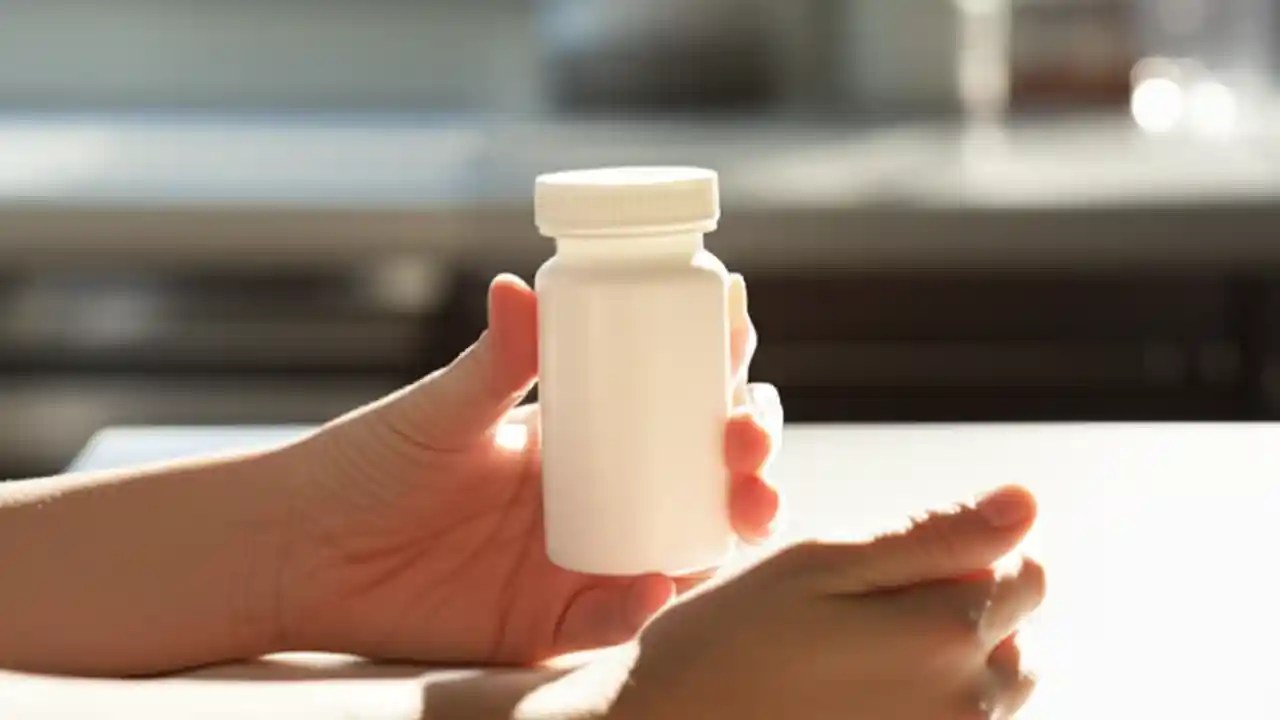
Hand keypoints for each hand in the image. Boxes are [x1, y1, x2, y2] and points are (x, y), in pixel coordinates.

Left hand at [269, 273, 781, 663]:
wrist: (304, 550)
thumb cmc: (369, 465)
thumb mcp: (441, 408)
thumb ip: (493, 361)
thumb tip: (519, 287)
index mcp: (579, 433)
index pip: (668, 396)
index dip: (715, 363)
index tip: (737, 329)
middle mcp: (596, 495)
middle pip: (700, 474)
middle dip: (747, 451)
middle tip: (749, 433)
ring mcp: (581, 558)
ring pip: (683, 545)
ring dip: (726, 525)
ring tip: (745, 501)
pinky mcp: (553, 620)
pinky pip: (616, 617)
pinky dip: (643, 604)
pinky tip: (653, 580)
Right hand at [604, 486, 1043, 719]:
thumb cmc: (733, 640)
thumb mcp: (822, 564)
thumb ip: (935, 537)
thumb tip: (1026, 504)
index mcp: (945, 633)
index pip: (1026, 573)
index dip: (970, 551)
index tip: (897, 562)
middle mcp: (967, 706)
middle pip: (1014, 635)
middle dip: (965, 608)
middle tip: (868, 612)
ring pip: (993, 688)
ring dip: (950, 661)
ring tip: (859, 656)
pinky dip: (925, 703)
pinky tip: (857, 694)